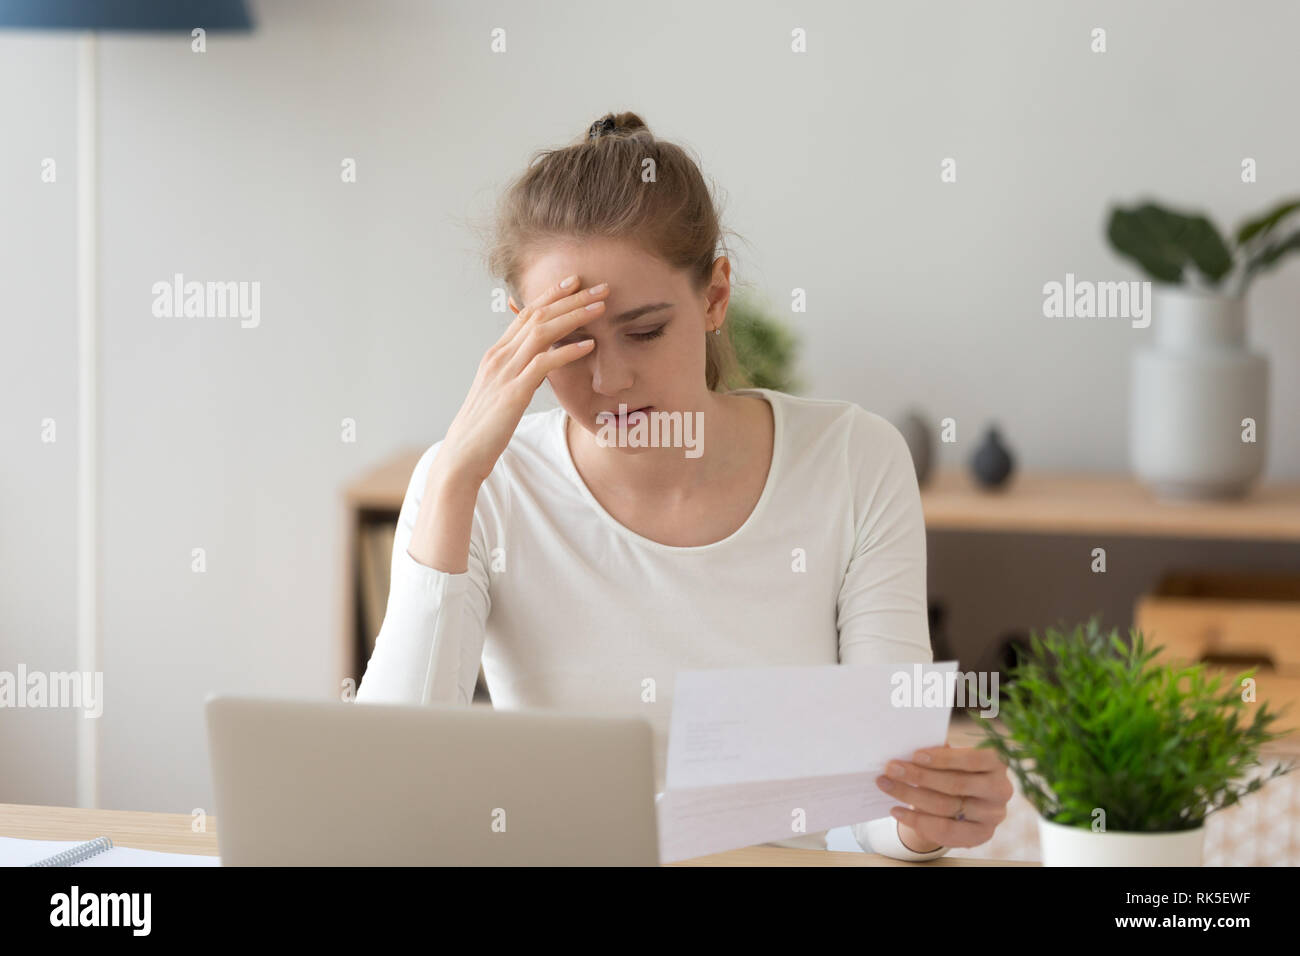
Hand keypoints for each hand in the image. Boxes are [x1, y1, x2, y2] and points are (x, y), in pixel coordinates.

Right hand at [436, 275, 609, 484]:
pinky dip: (568, 351)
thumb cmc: (485, 429)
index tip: (575, 282)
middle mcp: (499, 356)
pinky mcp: (513, 393)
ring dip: (574, 316)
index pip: (526, 314)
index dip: (551, 295)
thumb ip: (519, 374)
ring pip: (542, 332)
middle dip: (570, 298)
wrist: (462, 456)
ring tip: (600, 308)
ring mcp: (504, 373)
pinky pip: (543, 364)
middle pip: (537, 315)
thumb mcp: (502, 393)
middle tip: (599, 287)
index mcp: (496, 354)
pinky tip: (590, 345)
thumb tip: (539, 365)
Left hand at [875, 745, 1011, 851]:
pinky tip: (897, 810)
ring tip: (887, 785)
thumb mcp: (953, 760)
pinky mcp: (981, 835)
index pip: (972, 759)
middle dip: (919, 775)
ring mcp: (993, 815)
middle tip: (891, 769)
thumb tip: (910, 747)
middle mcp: (1000, 789)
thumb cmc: (957, 771)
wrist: (968, 805)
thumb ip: (941, 754)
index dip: (943, 758)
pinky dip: (917, 820)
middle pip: (956, 784)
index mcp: (997, 763)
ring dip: (911, 795)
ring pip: (946, 807)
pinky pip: (945, 830)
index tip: (915, 755)